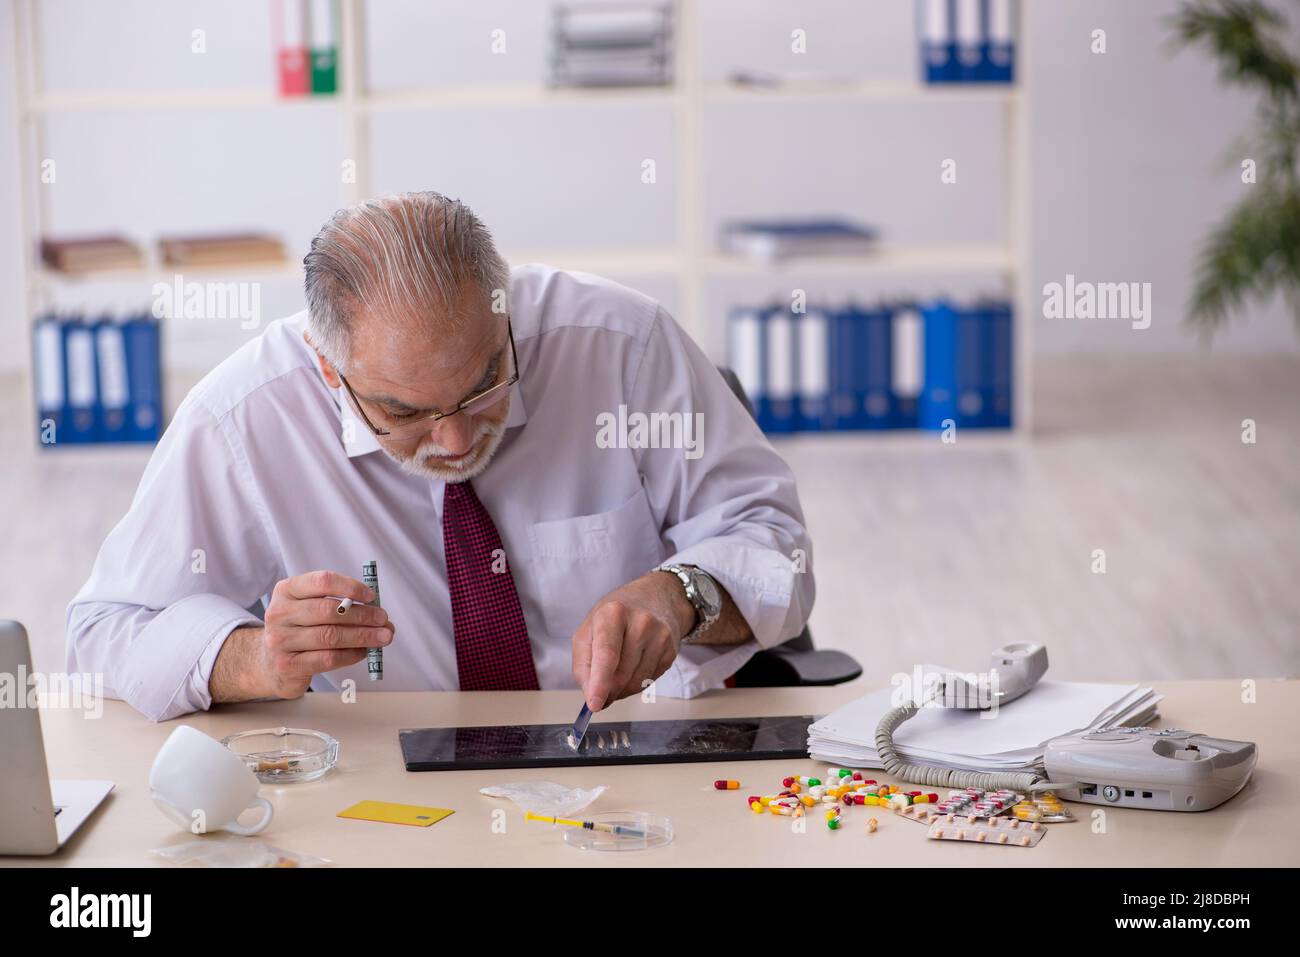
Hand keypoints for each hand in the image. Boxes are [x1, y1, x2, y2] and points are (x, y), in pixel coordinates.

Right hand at [213, 570, 394, 701]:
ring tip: (383, 637)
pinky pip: (328, 658)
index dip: (350, 587)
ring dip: (363, 636)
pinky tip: (364, 651)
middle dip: (363, 615)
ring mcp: (280, 640)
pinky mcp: (287, 665)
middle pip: (329, 611)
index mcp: (287, 589)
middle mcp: (280, 613)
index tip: (372, 596)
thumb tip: (382, 618)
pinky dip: (352, 654)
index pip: (322, 581)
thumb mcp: (312, 608)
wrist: (269, 662)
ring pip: (330, 636)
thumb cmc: (301, 629)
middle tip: (384, 620)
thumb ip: (343, 606)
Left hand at [571, 571, 694, 711]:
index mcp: (613, 613)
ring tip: (615, 674)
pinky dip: (635, 684)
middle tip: (599, 694)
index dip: (600, 683)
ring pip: (635, 683)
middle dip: (607, 691)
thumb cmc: (616, 616)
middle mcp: (641, 623)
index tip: (594, 704)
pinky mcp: (671, 651)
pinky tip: (632, 668)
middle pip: (621, 675)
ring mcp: (660, 637)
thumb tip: (591, 697)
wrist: (654, 599)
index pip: (607, 654)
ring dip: (621, 690)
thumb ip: (583, 666)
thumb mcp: (588, 631)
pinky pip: (649, 682)